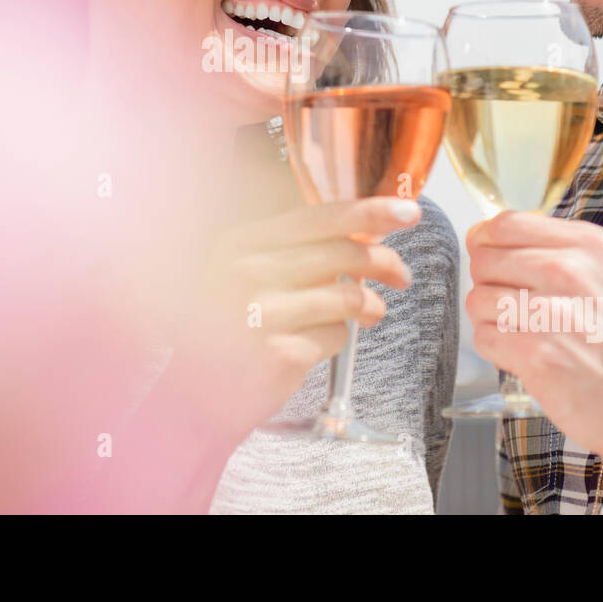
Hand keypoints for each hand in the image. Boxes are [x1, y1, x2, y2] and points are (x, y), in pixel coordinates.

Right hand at [172, 195, 420, 437]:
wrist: (195, 391)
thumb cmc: (230, 323)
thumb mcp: (250, 271)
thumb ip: (300, 250)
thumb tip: (368, 234)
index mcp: (243, 241)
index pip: (318, 217)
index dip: (368, 211)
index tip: (407, 210)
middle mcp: (247, 270)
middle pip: (341, 253)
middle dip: (384, 261)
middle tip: (401, 274)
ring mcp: (261, 312)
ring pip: (346, 296)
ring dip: (369, 305)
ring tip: (371, 311)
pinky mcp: (278, 352)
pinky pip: (336, 337)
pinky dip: (338, 339)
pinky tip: (318, 342)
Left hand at [464, 211, 602, 473]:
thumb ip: (563, 253)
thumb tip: (498, 240)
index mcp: (589, 245)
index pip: (505, 224)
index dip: (486, 244)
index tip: (492, 260)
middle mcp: (569, 270)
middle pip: (484, 261)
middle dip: (490, 285)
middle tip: (516, 308)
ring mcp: (550, 311)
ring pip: (478, 300)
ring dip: (492, 320)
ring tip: (525, 335)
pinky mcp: (536, 353)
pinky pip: (484, 338)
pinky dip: (498, 350)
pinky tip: (527, 358)